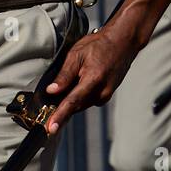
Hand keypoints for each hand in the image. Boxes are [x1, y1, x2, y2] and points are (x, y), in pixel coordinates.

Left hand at [44, 16, 141, 133]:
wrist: (123, 42)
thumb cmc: (99, 45)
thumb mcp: (77, 54)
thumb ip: (64, 74)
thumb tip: (51, 91)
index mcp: (93, 80)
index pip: (72, 102)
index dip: (60, 116)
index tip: (51, 128)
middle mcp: (101, 92)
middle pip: (76, 106)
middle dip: (62, 109)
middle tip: (47, 109)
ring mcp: (106, 95)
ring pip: (82, 104)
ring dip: (71, 101)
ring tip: (64, 88)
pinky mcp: (107, 95)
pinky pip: (89, 100)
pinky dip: (80, 96)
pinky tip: (78, 84)